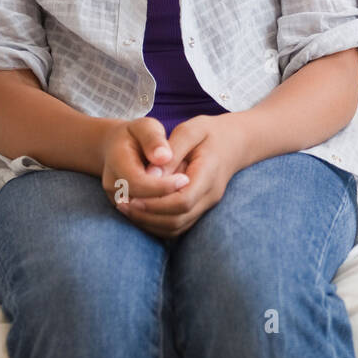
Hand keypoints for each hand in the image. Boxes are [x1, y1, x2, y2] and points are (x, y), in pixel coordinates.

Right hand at [101, 117, 191, 224]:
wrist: (118, 148)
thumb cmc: (137, 135)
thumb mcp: (145, 127)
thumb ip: (154, 140)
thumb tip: (164, 157)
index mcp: (116, 161)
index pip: (139, 183)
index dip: (163, 185)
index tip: (186, 179)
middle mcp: (113, 186)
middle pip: (141, 205)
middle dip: (168, 199)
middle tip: (189, 188)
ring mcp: (117, 201)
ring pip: (145, 219)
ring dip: (168, 210)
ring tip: (183, 192)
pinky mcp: (127, 212)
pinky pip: (148, 224)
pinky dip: (166, 217)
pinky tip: (179, 200)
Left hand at [105, 114, 245, 239]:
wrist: (235, 142)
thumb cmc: (210, 132)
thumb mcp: (191, 130)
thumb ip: (171, 150)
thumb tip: (150, 175)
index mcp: (209, 174)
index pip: (182, 200)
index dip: (155, 203)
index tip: (131, 196)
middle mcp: (210, 196)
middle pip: (177, 219)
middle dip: (146, 215)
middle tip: (121, 203)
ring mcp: (206, 205)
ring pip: (176, 227)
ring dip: (149, 223)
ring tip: (126, 207)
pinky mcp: (199, 209)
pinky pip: (177, 226)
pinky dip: (156, 224)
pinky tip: (139, 211)